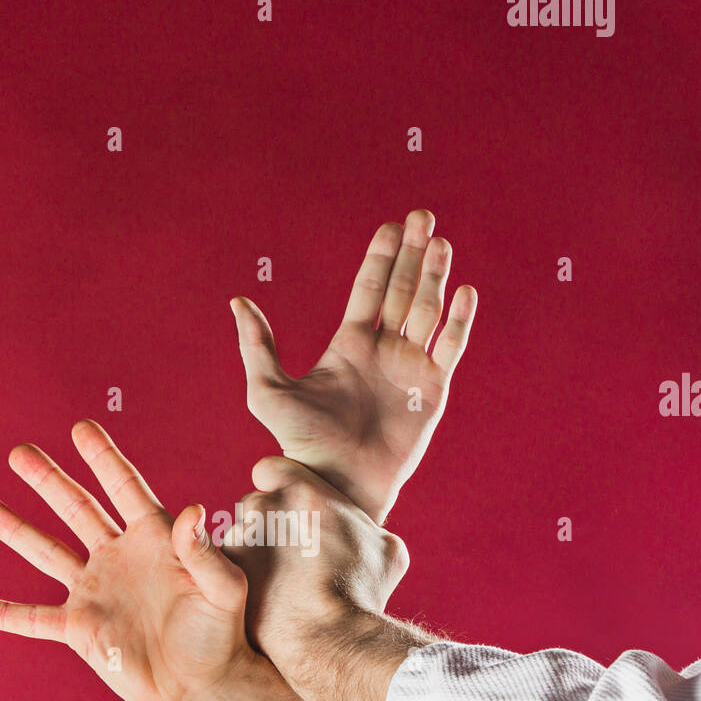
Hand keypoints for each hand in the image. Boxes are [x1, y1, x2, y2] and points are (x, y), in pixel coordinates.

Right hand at [0, 420, 256, 700]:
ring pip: (46, 553)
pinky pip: (33, 618)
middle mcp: (119, 557)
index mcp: (156, 539)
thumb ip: (204, 551)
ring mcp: (96, 591)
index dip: (103, 458)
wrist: (203, 686)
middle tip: (20, 453)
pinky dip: (2, 612)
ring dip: (16, 530)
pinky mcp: (81, 628)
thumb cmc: (220, 634)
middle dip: (48, 480)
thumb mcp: (222, 589)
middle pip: (77, 509)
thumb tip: (194, 509)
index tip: (81, 428)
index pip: (125, 488)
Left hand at [222, 456, 409, 680]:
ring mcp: (238, 538)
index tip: (291, 511)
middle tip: (292, 554)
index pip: (271, 470)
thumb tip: (364, 530)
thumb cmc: (362, 594)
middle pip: (256, 504)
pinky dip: (244, 579)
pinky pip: (229, 567)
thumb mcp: (388, 549)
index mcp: (302, 490)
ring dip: (254, 551)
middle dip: (269, 523)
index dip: (280, 489)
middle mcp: (263, 506)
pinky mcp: (224, 572)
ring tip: (281, 582)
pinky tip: (267, 598)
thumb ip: (367, 526)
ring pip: (241, 536)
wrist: (329, 640)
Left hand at [231, 209, 476, 524]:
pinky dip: (458, 322)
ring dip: (434, 277)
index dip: (382, 257)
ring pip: (427, 312)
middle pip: (402, 291)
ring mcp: (410, 369)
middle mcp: (384, 351)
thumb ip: (256, 346)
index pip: (369, 289)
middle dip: (413, 254)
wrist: (338, 483)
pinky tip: (463, 292)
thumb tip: (238, 301)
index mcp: (349, 345)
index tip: (393, 225)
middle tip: (423, 216)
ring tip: (440, 244)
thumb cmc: (301, 444)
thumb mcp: (268, 392)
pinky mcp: (432, 391)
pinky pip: (449, 348)